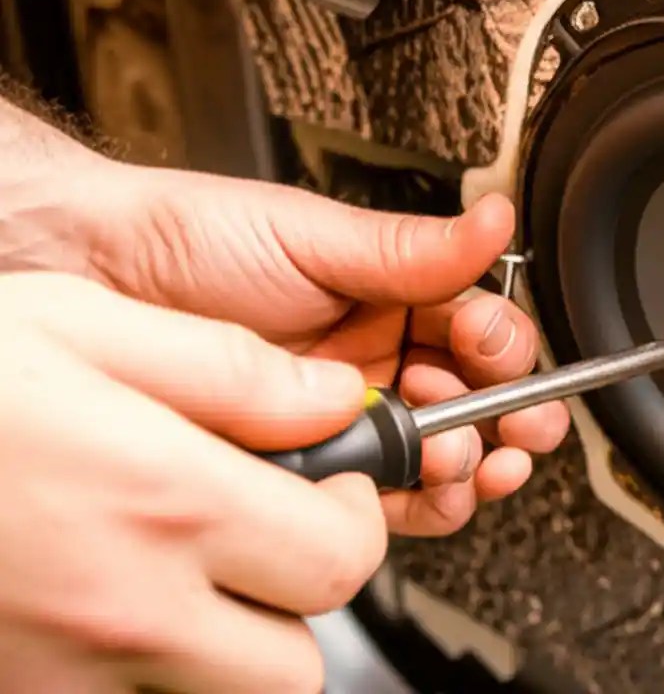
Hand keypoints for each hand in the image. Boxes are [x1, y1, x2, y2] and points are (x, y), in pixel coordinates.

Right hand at [0, 271, 386, 692]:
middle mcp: (119, 611)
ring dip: (228, 645)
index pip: (341, 557)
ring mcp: (60, 677)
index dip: (352, 518)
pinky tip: (103, 601)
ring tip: (179, 570)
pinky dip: (143, 668)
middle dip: (298, 600)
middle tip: (259, 538)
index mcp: (157, 504)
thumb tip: (331, 401)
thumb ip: (228, 369)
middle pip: (296, 661)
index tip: (327, 484)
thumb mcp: (79, 323)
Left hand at [2, 157, 570, 534]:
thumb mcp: (312, 238)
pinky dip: (415, 503)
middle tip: (513, 431)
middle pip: (475, 402)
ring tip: (459, 462)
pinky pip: (383, 498)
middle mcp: (377, 359)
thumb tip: (494, 222)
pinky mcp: (310, 468)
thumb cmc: (188, 239)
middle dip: (506, 419)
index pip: (478, 331)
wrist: (87, 275)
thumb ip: (414, 249)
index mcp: (391, 296)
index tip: (495, 354)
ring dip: (468, 468)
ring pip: (438, 459)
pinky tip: (421, 490)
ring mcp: (345, 419)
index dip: (502, 350)